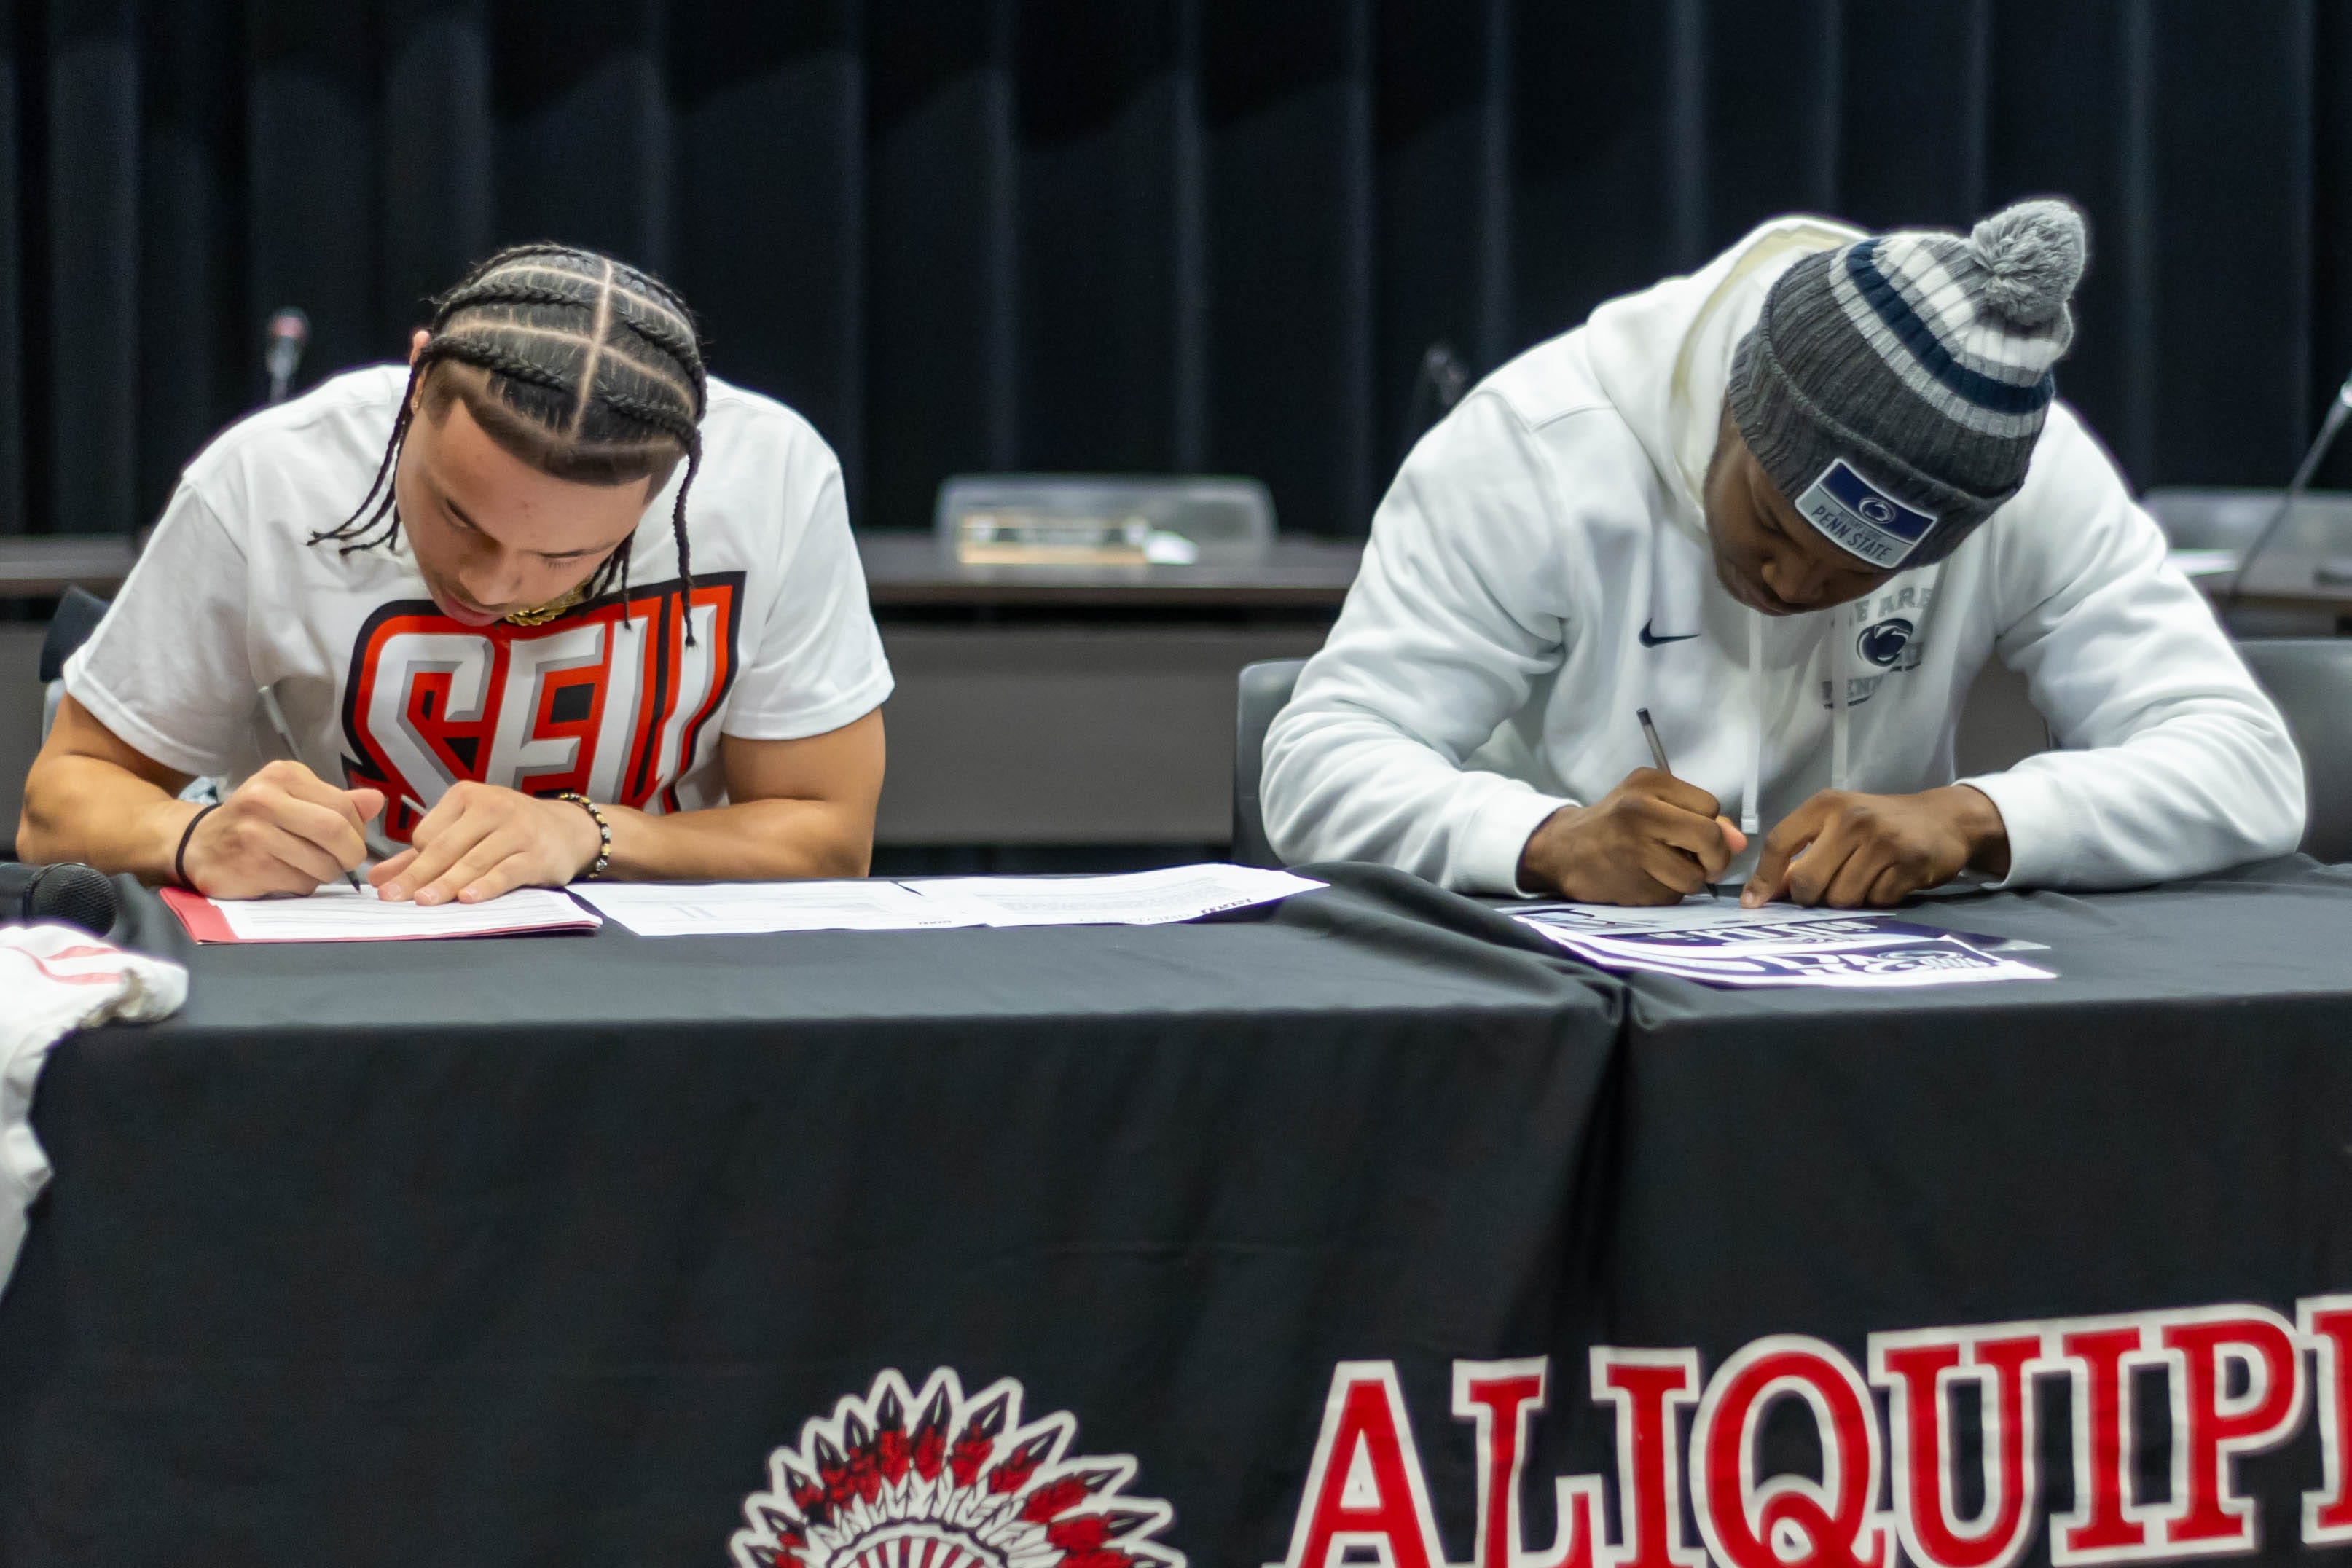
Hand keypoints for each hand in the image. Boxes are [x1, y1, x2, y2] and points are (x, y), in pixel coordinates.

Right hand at [181, 760, 384, 897]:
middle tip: (345, 862)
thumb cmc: (256, 821)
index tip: (350, 840)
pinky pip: (300, 884)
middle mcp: (264, 799)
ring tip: (307, 866)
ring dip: (325, 873)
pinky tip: (284, 876)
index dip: (358, 831)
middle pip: (335, 832)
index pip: (344, 806)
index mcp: (282, 775)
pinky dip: (303, 886)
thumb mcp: (294, 799)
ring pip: (321, 863)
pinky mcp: (247, 867)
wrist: (196, 844)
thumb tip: (377, 800)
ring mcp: (252, 834)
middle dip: (350, 854)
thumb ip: (337, 801)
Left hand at [370, 782, 603, 904]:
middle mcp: (492, 806)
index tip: (402, 887)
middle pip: (447, 847)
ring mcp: (518, 829)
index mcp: (467, 796)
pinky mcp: (538, 853)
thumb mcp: (466, 832)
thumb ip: (421, 855)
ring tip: (423, 902)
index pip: (430, 833)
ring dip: (446, 883)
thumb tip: (377, 879)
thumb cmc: (508, 831)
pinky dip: (486, 886)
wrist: (567, 829)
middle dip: (418, 875)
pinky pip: (506, 872)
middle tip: (393, 898)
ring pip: (474, 861)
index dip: (415, 861)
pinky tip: (468, 899)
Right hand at [1517, 768, 1749, 905]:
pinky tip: (1646, 880)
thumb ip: (1699, 816)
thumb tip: (1740, 842)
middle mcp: (1639, 813)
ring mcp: (1633, 851)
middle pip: (1709, 839)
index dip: (1709, 823)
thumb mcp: (1652, 801)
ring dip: (1688, 879)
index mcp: (1647, 785)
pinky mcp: (1629, 885)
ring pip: (1694, 876)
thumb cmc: (1615, 822)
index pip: (1710, 807)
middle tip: (1701, 862)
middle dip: (1715, 857)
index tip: (1690, 832)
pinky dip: (1667, 893)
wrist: (1564, 850)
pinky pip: (1672, 897)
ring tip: (1664, 869)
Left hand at [1740, 785, 2008, 908]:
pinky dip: (1878, 900)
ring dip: (1848, 901)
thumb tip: (1763, 894)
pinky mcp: (1910, 863)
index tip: (1753, 905)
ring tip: (1865, 880)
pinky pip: (1876, 902)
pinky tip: (1889, 881)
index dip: (1763, 878)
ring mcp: (1883, 840)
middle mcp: (1852, 819)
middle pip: (1807, 883)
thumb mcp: (1837, 825)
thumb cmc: (1879, 825)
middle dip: (1812, 898)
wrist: (1945, 819)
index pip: (1778, 843)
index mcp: (1825, 804)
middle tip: (1829, 890)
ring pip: (1841, 898)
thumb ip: (1801, 853)